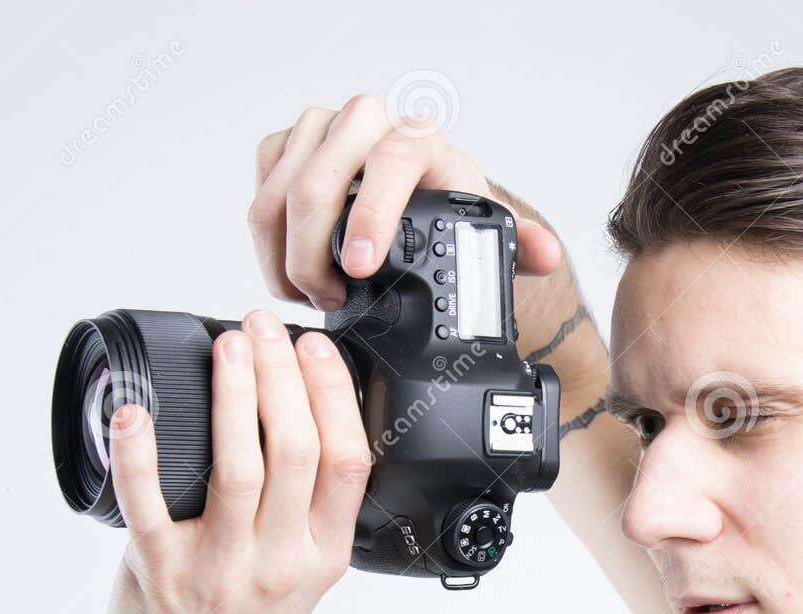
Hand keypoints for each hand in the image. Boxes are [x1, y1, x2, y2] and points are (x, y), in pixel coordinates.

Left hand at [104, 310, 371, 613]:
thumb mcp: (301, 572)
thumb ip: (308, 509)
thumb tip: (301, 412)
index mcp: (321, 554)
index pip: (346, 460)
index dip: (332, 393)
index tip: (313, 346)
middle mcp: (277, 561)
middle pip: (295, 451)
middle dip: (281, 375)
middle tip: (261, 328)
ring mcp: (219, 569)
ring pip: (236, 467)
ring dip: (233, 396)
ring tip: (227, 347)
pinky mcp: (159, 574)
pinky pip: (149, 504)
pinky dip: (140, 452)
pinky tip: (135, 410)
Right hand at [247, 95, 562, 310]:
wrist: (413, 185)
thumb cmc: (443, 201)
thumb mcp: (481, 223)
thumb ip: (517, 241)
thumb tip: (543, 254)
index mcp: (418, 138)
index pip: (389, 162)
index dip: (370, 216)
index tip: (361, 269)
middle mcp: (365, 123)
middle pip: (317, 183)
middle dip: (313, 255)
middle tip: (329, 301)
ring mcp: (320, 131)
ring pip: (277, 190)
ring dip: (284, 254)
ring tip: (311, 294)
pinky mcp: (286, 146)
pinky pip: (259, 189)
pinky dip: (267, 241)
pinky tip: (289, 271)